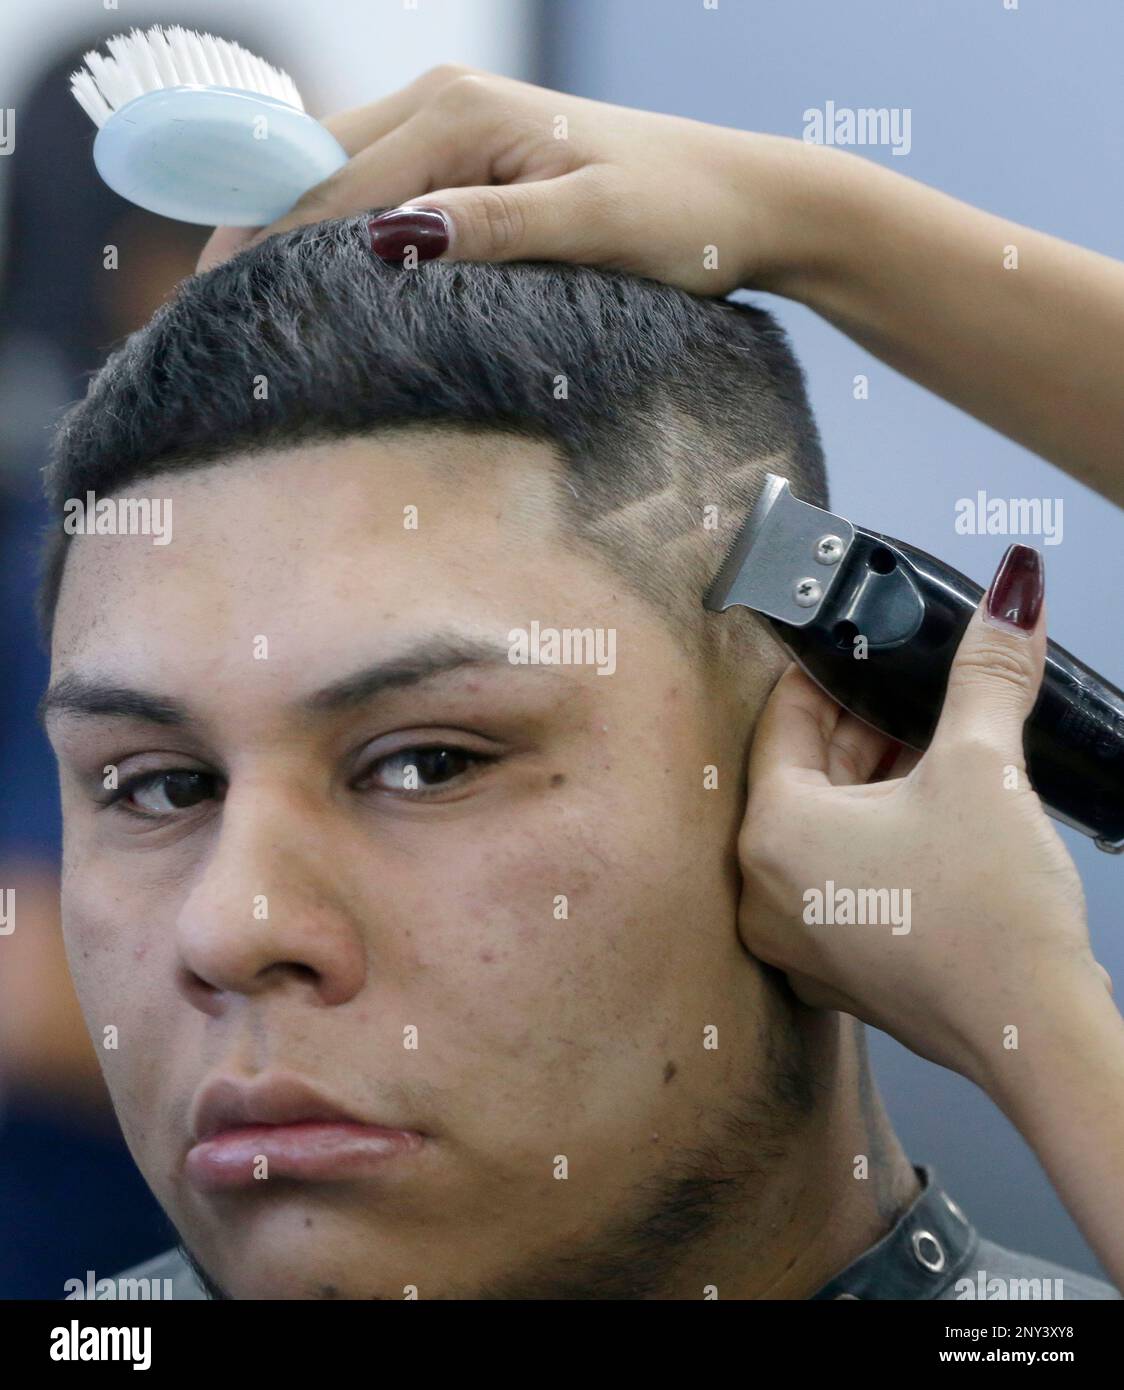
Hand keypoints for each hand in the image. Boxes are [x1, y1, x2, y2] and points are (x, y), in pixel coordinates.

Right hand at [196, 65, 827, 295]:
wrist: (743, 201)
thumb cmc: (682, 217)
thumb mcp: (592, 226)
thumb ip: (491, 228)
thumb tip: (390, 240)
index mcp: (461, 114)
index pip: (331, 190)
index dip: (267, 250)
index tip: (218, 313)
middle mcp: (445, 101)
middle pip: (314, 171)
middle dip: (255, 234)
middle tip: (207, 317)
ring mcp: (454, 120)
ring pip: (338, 176)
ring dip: (288, 232)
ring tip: (245, 305)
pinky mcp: (471, 149)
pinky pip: (376, 185)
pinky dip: (335, 227)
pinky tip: (316, 275)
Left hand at [736, 543, 1108, 1089]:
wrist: (1036, 1035)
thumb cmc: (991, 914)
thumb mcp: (983, 766)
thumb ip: (986, 670)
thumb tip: (1012, 591)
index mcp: (772, 835)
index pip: (782, 720)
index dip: (828, 674)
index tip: (863, 647)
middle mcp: (764, 893)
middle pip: (800, 776)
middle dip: (858, 730)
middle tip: (910, 694)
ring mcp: (798, 941)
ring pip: (821, 829)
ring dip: (870, 784)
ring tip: (930, 749)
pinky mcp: (838, 969)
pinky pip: (840, 881)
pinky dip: (875, 842)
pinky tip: (929, 819)